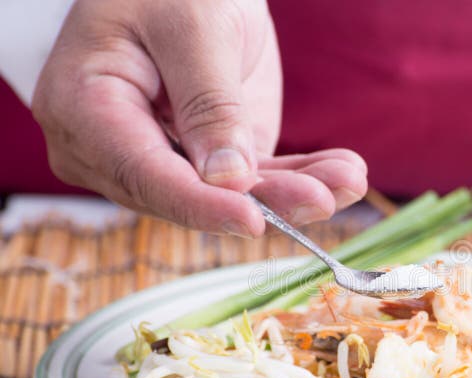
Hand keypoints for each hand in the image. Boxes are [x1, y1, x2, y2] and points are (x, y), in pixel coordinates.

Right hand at [32, 0, 366, 236]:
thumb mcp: (190, 26)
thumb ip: (208, 102)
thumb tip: (229, 180)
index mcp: (86, 110)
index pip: (143, 174)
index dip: (200, 204)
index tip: (252, 220)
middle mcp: (121, 148)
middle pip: (193, 195)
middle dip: (266, 200)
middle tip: (325, 196)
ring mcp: (170, 157)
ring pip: (233, 194)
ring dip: (296, 191)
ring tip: (350, 180)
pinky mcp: (214, 158)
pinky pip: (258, 177)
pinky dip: (302, 176)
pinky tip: (345, 173)